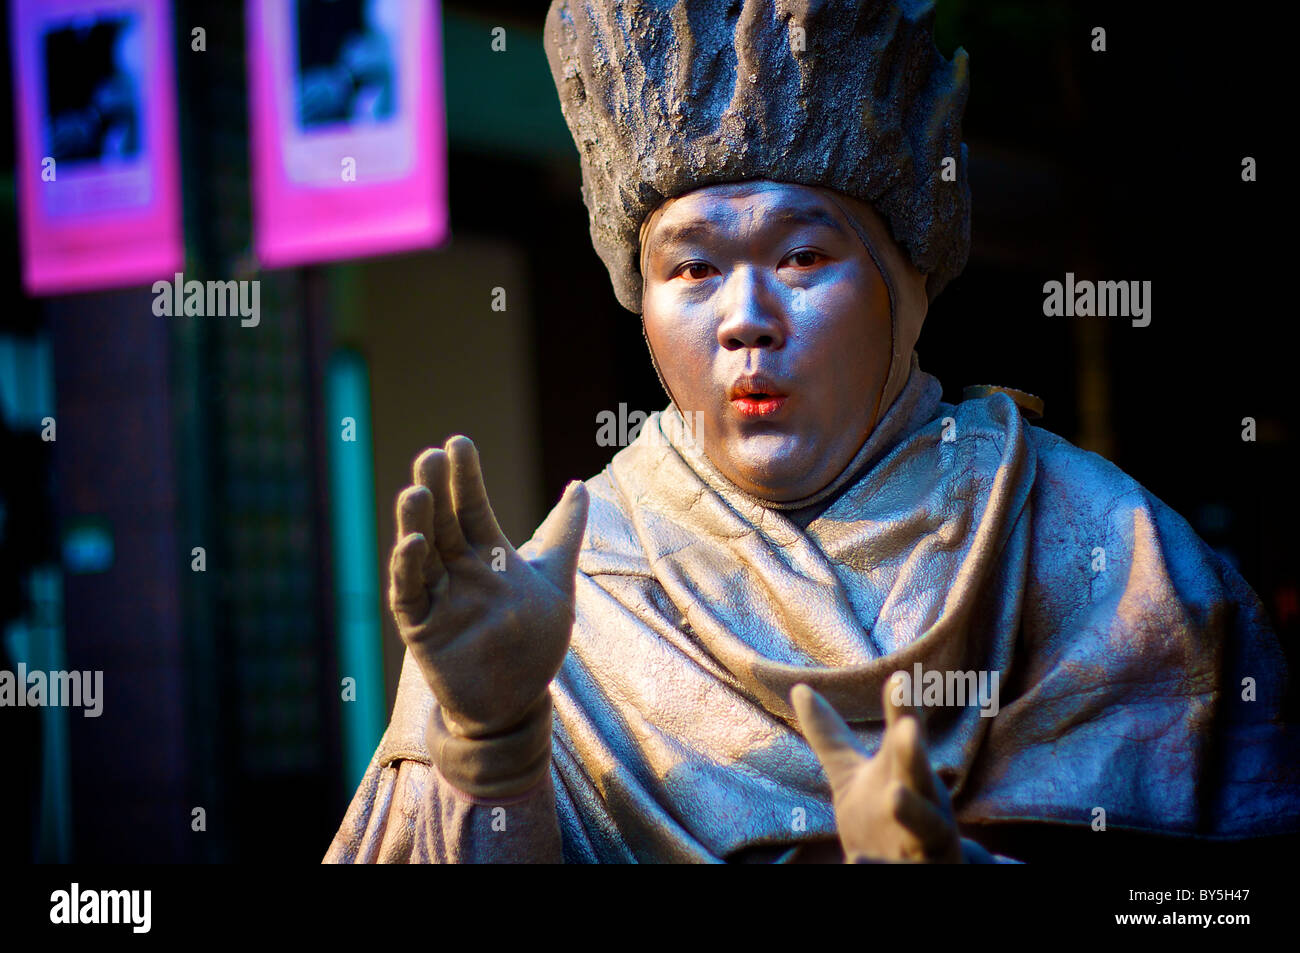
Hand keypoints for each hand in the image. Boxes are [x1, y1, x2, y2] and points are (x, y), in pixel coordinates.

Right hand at [389, 435, 588, 738]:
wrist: (517, 700)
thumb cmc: (534, 640)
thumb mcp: (557, 582)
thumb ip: (564, 533)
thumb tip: (579, 484)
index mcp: (488, 554)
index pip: (473, 506)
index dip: (466, 477)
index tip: (459, 442)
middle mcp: (459, 569)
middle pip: (443, 521)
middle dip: (436, 489)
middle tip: (430, 456)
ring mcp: (438, 596)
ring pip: (421, 552)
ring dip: (416, 522)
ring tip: (414, 490)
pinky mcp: (423, 627)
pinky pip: (410, 594)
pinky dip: (409, 568)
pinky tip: (413, 543)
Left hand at [791, 674, 962, 862]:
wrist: (916, 870)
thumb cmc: (884, 818)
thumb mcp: (851, 776)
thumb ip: (830, 737)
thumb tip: (799, 689)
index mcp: (904, 775)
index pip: (903, 739)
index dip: (902, 711)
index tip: (897, 678)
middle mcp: (925, 804)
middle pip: (921, 775)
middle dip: (915, 753)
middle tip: (908, 728)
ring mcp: (924, 842)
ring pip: (928, 826)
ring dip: (913, 811)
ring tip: (895, 795)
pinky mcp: (917, 870)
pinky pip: (895, 870)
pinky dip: (877, 865)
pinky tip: (856, 859)